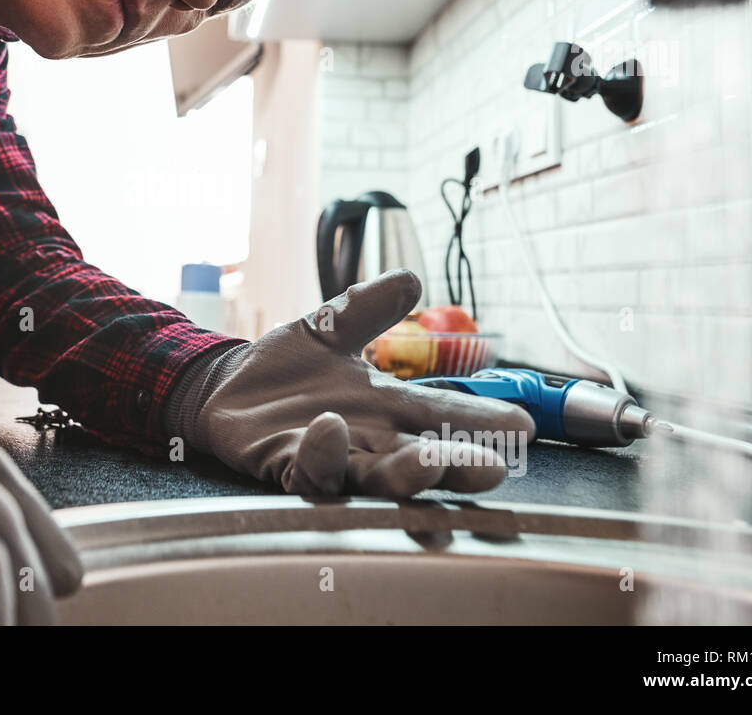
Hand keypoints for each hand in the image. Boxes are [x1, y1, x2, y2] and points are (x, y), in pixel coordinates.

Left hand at [166, 269, 535, 496]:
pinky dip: (322, 453)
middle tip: (492, 469)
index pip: (442, 415)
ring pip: (373, 475)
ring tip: (429, 463)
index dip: (482, 421)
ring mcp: (329, 454)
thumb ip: (370, 304)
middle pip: (419, 457)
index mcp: (386, 406)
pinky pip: (307, 468)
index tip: (524, 425)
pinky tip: (331, 430)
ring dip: (403, 474)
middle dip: (455, 465)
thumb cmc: (288, 366)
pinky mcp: (286, 462)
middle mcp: (366, 437)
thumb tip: (411, 276)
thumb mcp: (332, 326)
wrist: (227, 384)